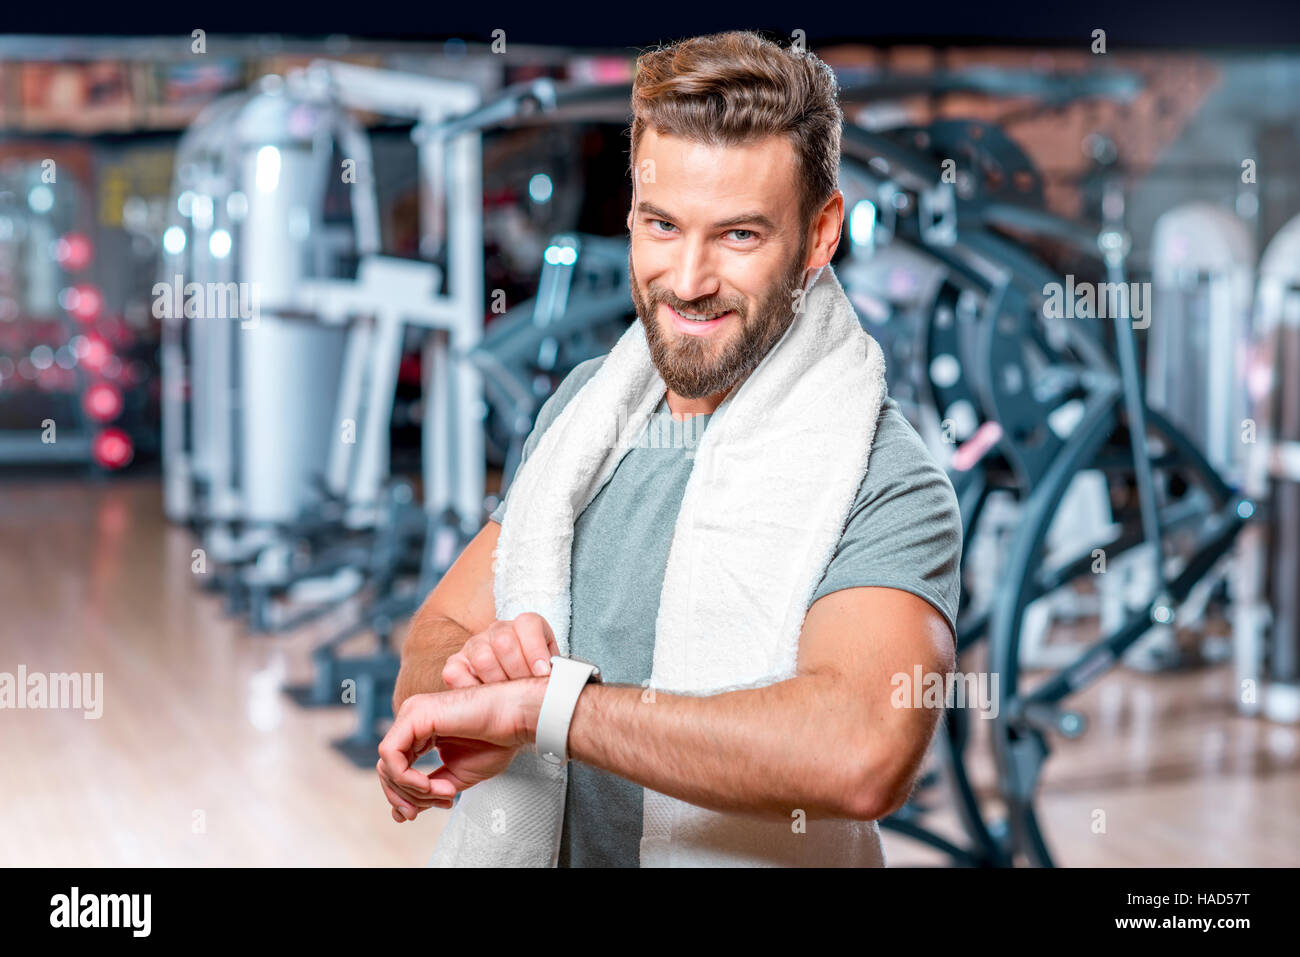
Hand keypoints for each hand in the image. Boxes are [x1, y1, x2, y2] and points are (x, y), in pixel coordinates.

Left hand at [377, 677, 547, 822]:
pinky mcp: (415, 715)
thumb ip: (428, 790)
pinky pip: (392, 755)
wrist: (517, 720)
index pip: (397, 766)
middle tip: (433, 807)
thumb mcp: (455, 775)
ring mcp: (412, 714)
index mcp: (422, 730)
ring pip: (388, 764)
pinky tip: (432, 786)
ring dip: (412, 790)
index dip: (408, 794)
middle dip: (405, 796)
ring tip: (444, 793)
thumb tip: (401, 813)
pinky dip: (407, 779)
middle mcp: (413, 719)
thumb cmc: (496, 742)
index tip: (438, 806)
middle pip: (388, 767)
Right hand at [442, 612, 558, 687]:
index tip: (543, 673)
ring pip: (482, 657)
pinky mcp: (455, 665)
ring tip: (507, 697)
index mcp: (525, 627)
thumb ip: (556, 671)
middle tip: (524, 690)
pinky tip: (485, 698)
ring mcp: (474, 646)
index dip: (535, 650)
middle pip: (504, 641)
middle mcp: (497, 631)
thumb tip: (557, 682)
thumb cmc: (537, 685)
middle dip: (517, 672)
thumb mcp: (553, 674)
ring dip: (497, 683)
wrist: (520, 700)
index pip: (527, 624)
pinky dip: (470, 688)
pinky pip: (455, 673)